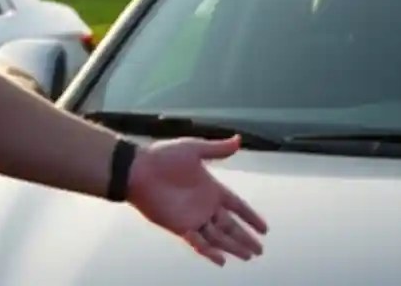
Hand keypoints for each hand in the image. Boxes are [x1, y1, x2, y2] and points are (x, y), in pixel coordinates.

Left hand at [126, 136, 268, 265]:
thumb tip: (239, 139)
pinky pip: (198, 242)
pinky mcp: (180, 226)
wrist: (136, 170)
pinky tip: (222, 260)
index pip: (237, 206)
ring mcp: (193, 217)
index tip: (264, 228)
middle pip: (230, 226)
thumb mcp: (193, 149)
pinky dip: (210, 251)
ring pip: (218, 237)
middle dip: (245, 237)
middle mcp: (205, 205)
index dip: (250, 217)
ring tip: (248, 256)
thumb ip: (217, 149)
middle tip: (259, 250)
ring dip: (233, 247)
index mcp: (211, 188)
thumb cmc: (161, 157)